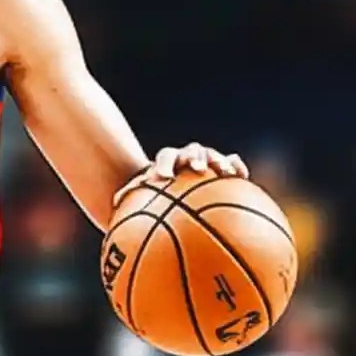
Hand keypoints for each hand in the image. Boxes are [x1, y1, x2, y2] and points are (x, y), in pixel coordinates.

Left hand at [112, 142, 248, 207]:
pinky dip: (236, 165)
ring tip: (225, 171)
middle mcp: (185, 157)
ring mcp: (204, 159)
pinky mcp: (221, 167)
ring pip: (211, 154)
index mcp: (167, 162)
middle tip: (196, 169)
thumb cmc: (155, 191)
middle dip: (193, 157)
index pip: (165, 157)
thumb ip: (131, 196)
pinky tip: (242, 175)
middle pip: (190, 151)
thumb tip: (112, 203)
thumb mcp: (142, 193)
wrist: (173, 183)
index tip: (164, 178)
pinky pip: (231, 163)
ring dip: (217, 160)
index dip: (164, 166)